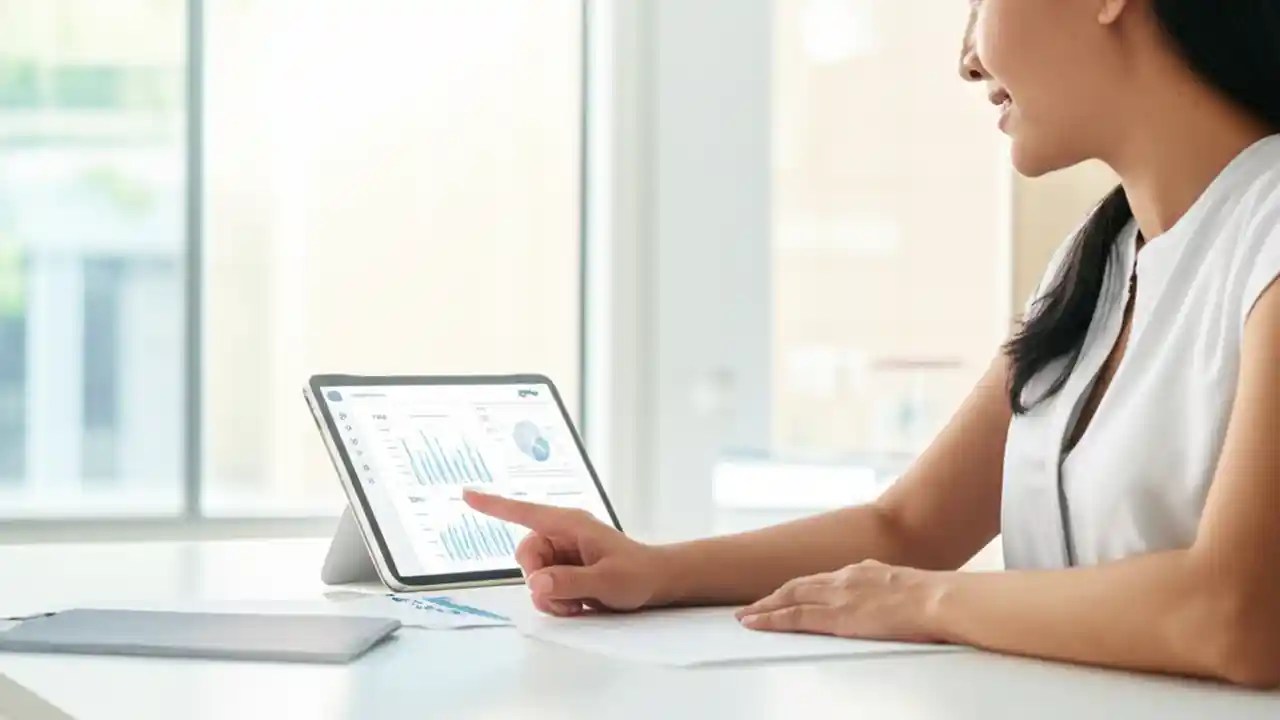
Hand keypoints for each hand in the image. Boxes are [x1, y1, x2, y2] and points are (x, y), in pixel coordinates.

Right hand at [463, 490, 663, 615]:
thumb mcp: (606, 581)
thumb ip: (570, 582)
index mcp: (570, 524)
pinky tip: (577, 605)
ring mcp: (562, 553)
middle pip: (526, 555)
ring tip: (577, 603)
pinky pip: (543, 587)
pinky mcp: (564, 569)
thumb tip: (536, 583)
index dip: (494, 505)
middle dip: (538, 580)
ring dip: (549, 595)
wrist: (656, 583)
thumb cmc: (637, 574)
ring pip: (532, 575)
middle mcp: (562, 535)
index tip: (466, 494)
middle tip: (565, 597)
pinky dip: (555, 601)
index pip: (525, 513)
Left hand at [734, 560, 946, 643]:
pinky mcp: (837, 616)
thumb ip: (885, 586)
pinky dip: (771, 619)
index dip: (797, 588)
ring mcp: (838, 596)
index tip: (782, 595)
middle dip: (773, 596)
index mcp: (861, 572)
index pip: (819, 580)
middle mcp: (844, 578)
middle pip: (798, 586)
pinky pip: (795, 617)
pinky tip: (755, 622)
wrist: (940, 599)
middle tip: (752, 606)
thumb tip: (883, 592)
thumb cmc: (933, 598)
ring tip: (745, 616)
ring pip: (789, 598)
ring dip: (765, 607)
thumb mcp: (904, 584)